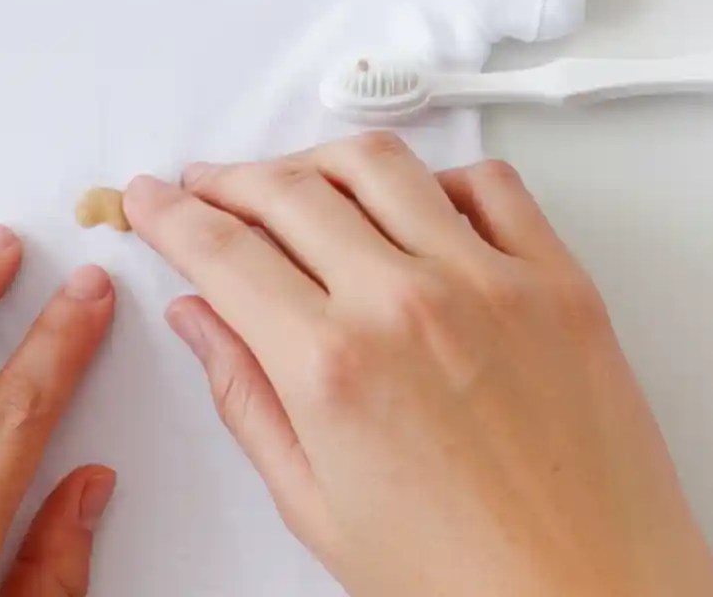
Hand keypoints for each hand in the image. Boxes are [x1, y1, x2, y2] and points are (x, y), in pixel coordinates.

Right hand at [124, 133, 712, 596]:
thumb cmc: (462, 582)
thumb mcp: (314, 502)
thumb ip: (244, 395)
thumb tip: (200, 322)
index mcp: (331, 367)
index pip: (221, 249)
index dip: (170, 214)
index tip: (154, 200)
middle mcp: (406, 305)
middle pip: (287, 190)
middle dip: (226, 179)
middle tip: (206, 187)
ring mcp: (489, 283)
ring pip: (378, 164)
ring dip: (314, 158)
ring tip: (294, 179)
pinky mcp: (558, 283)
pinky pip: (490, 184)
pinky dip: (435, 175)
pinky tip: (412, 199)